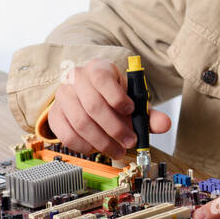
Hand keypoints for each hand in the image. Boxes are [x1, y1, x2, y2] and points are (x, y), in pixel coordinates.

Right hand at [48, 57, 170, 158]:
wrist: (89, 96)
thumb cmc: (113, 97)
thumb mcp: (132, 100)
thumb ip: (148, 113)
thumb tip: (164, 124)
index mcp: (97, 68)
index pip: (102, 78)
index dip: (117, 97)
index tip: (130, 111)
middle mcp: (76, 79)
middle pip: (93, 105)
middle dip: (115, 128)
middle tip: (130, 142)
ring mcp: (63, 97)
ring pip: (80, 123)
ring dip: (102, 141)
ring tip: (117, 150)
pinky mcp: (55, 115)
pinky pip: (67, 135)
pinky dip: (84, 146)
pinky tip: (97, 148)